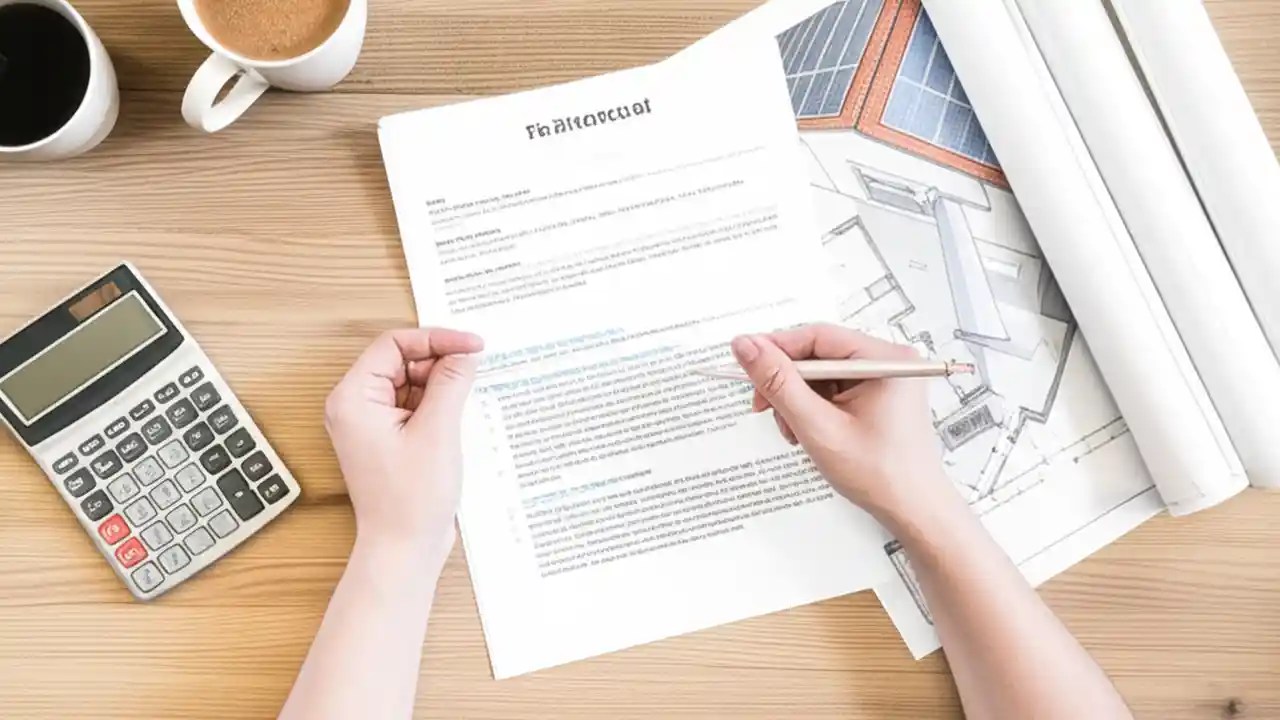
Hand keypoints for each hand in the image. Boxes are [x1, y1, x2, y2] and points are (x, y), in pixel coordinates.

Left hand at [324, 328, 483, 561]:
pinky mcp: (389, 439)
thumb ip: (451, 383)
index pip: (394, 345)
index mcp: (353, 398)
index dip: (436, 339)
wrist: (403, 549)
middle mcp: (356, 407)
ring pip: (411, 383)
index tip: (471, 345)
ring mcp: (371, 424)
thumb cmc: (409, 500)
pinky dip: (439, 404)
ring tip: (469, 396)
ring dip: (442, 384)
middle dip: (440, 361)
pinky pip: (414, 405)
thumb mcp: (437, 431)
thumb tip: (464, 354)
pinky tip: (460, 413)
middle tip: (475, 368)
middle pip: (402, 361)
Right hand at [730, 324, 959, 529]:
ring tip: (794, 431)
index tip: (745, 360)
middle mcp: (889, 362)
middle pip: (818, 355)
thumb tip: (747, 347)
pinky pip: (833, 390)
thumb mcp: (818, 426)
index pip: (818, 337)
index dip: (776, 348)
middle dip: (787, 383)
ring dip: (798, 400)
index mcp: (885, 360)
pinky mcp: (878, 396)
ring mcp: (884, 380)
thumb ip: (779, 383)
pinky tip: (809, 431)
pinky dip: (813, 409)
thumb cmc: (881, 475)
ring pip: (822, 375)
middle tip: (763, 405)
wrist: (913, 510)